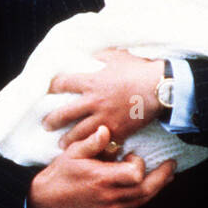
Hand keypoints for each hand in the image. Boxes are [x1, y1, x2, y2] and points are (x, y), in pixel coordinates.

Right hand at [28, 124, 174, 207]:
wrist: (45, 201)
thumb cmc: (60, 174)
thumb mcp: (72, 153)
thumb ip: (92, 142)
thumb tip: (106, 130)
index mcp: (101, 180)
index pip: (135, 175)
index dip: (139, 164)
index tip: (130, 155)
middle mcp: (108, 198)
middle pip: (146, 190)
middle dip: (162, 177)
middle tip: (172, 165)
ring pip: (142, 201)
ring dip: (155, 187)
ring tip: (165, 176)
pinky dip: (141, 196)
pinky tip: (144, 187)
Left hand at [43, 48, 165, 149]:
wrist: (161, 88)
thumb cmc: (139, 70)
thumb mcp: (116, 56)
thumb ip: (100, 57)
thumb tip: (90, 57)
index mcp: (91, 82)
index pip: (62, 84)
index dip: (53, 87)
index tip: (49, 90)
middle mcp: (93, 102)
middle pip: (63, 114)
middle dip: (51, 121)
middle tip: (46, 124)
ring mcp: (104, 119)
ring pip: (78, 133)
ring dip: (67, 139)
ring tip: (61, 143)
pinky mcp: (117, 131)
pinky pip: (100, 143)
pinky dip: (93, 148)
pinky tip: (87, 151)